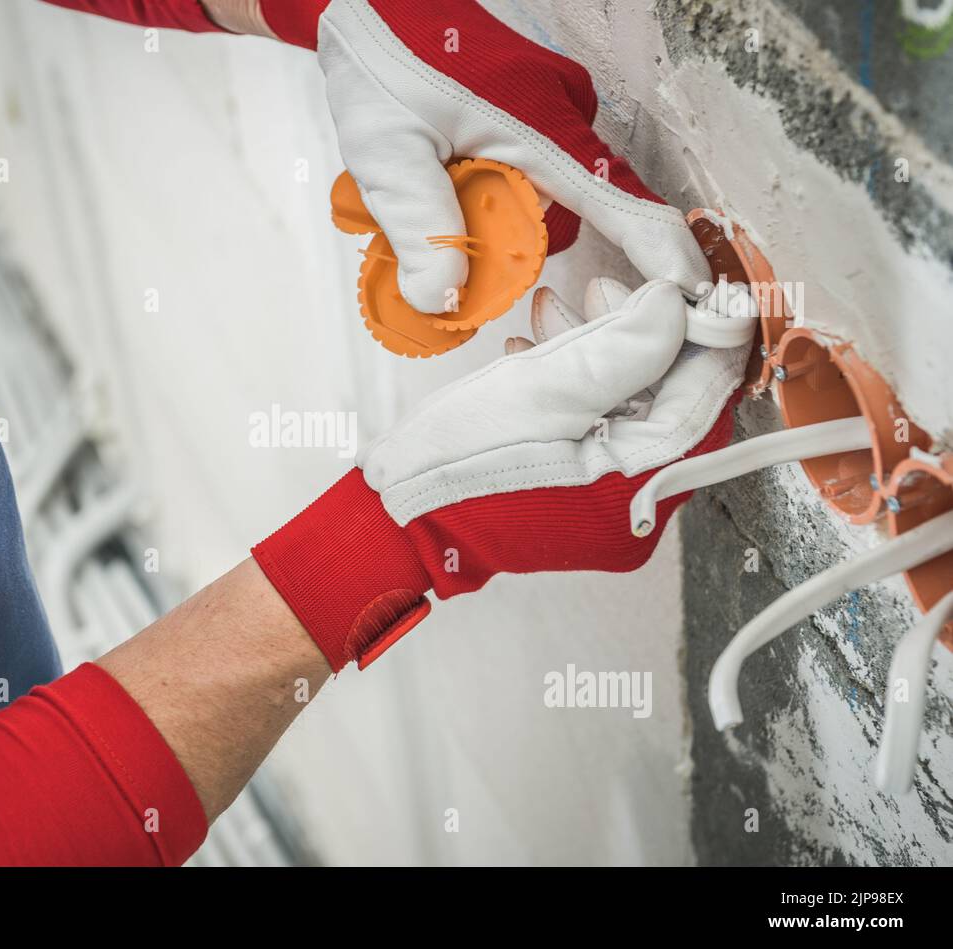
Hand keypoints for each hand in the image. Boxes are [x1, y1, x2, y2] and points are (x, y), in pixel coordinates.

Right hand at [252, 278, 750, 669]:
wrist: (395, 516)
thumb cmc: (455, 468)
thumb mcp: (541, 390)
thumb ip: (620, 346)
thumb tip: (673, 305)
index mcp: (641, 488)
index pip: (703, 393)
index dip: (693, 328)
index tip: (673, 283)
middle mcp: (636, 504)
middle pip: (666, 396)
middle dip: (633, 334)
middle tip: (600, 290)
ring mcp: (604, 502)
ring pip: (628, 406)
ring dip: (597, 351)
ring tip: (552, 311)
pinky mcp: (573, 491)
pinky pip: (595, 425)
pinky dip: (573, 384)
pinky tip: (536, 351)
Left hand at [264, 0, 709, 314]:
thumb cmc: (385, 54)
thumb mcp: (386, 148)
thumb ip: (417, 224)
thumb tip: (443, 300)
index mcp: (544, 129)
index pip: (622, 204)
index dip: (657, 257)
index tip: (689, 298)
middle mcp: (564, 120)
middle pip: (562, 220)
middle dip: (506, 244)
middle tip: (437, 234)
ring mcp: (553, 116)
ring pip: (539, 201)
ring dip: (489, 215)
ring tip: (428, 186)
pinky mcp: (535, 116)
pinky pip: (527, 176)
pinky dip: (487, 192)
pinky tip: (441, 173)